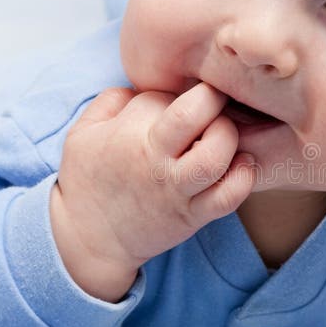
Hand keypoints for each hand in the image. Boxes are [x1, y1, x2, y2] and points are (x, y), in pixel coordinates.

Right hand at [50, 84, 254, 300]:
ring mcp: (176, 189)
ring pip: (215, 155)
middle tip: (215, 108)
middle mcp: (154, 159)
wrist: (89, 239)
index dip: (179, 92)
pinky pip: (228, 197)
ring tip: (224, 137)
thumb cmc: (88, 180)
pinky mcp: (193, 216)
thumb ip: (110, 100)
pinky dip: (243, 178)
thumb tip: (142, 86)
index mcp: (128, 133)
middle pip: (195, 114)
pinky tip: (241, 165)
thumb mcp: (82, 132)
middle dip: (213, 99)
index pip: (165, 93)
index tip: (179, 104)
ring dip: (229, 137)